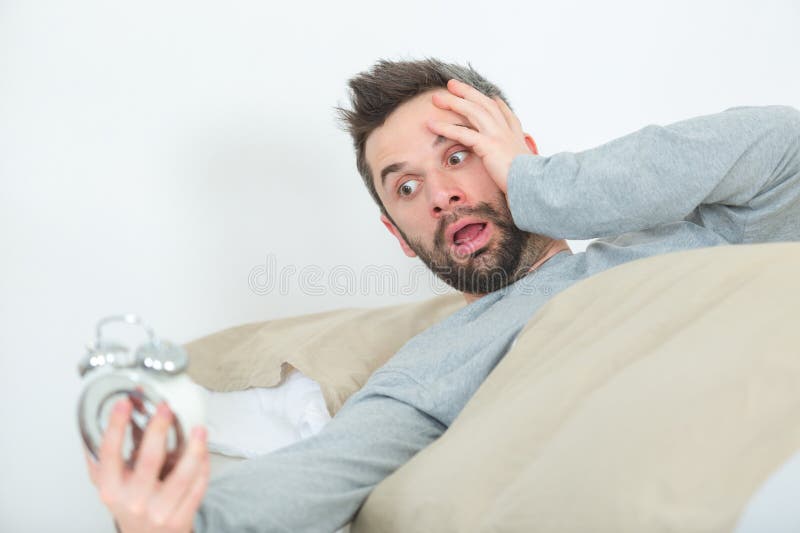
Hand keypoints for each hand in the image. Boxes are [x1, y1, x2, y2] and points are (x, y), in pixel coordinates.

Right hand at [84, 398, 208, 532]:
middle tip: (166, 408)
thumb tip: (112, 415)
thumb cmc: (130, 506)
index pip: (109, 453)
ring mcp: (158, 511)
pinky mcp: (180, 519)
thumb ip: (107, 456)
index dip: (116, 425)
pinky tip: (204, 452)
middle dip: (159, 429)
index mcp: (112, 488)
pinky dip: (203, 467)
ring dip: (194, 448)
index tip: (124, 403)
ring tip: (199, 429)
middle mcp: (133, 500)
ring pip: (183, 475)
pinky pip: (197, 487)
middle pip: (149, 459)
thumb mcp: (112, 484)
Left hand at [427, 79, 532, 192]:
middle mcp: (507, 132)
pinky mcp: (488, 145)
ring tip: (436, 98)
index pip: (506, 115)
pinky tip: (431, 124)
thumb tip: (519, 167)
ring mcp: (498, 136)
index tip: (492, 97)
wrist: (537, 185)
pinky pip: (463, 134)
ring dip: (454, 102)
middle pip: (485, 105)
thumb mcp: (525, 170)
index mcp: (517, 137)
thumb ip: (519, 164)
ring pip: (473, 111)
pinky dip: (446, 128)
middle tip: (452, 85)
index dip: (498, 105)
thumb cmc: (530, 183)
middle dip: (468, 93)